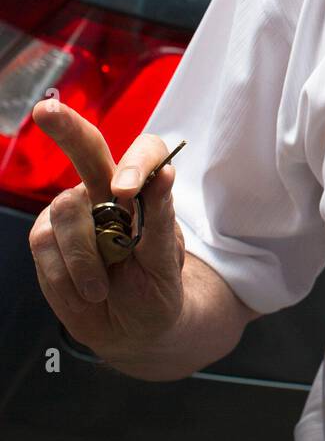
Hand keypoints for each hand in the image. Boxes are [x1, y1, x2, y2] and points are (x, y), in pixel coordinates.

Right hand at [27, 99, 185, 361]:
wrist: (129, 329)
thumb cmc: (154, 289)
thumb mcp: (165, 263)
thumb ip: (162, 220)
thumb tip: (165, 174)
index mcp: (145, 191)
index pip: (145, 152)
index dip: (136, 162)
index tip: (127, 190)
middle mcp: (104, 191)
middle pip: (86, 146)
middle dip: (65, 126)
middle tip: (47, 111)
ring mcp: (71, 213)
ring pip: (63, 210)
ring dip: (84, 258)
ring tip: (102, 287)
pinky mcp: (45, 237)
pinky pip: (42, 244)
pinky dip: (64, 275)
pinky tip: (84, 289)